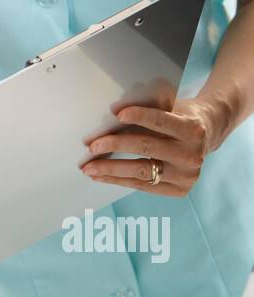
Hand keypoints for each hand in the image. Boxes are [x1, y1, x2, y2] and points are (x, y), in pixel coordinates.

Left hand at [80, 97, 221, 196]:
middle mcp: (191, 155)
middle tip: (92, 146)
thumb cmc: (180, 116)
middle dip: (116, 146)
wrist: (207, 135)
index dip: (140, 117)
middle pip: (147, 148)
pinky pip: (143, 186)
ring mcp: (186, 176)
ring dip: (111, 169)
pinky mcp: (180, 190)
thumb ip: (150, 108)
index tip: (118, 114)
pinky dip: (119, 180)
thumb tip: (113, 110)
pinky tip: (101, 177)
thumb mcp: (172, 106)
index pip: (162, 122)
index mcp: (192, 129)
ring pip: (142, 171)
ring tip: (89, 168)